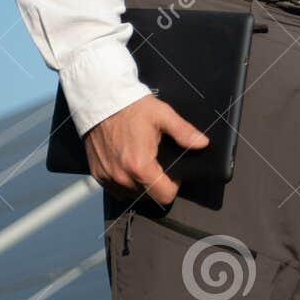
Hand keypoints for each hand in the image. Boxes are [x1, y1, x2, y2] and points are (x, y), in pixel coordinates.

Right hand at [82, 94, 207, 205]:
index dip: (174, 186)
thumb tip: (202, 143)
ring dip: (140, 186)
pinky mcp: (97, 175)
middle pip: (148, 197)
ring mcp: (107, 177)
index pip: (164, 195)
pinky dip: (124, 183)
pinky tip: (128, 166)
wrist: (101, 101)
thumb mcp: (163, 115)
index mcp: (140, 165)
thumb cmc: (132, 107)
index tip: (174, 174)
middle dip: (157, 185)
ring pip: (131, 196)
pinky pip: (115, 190)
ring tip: (144, 164)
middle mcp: (122, 176)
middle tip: (159, 165)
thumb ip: (184, 132)